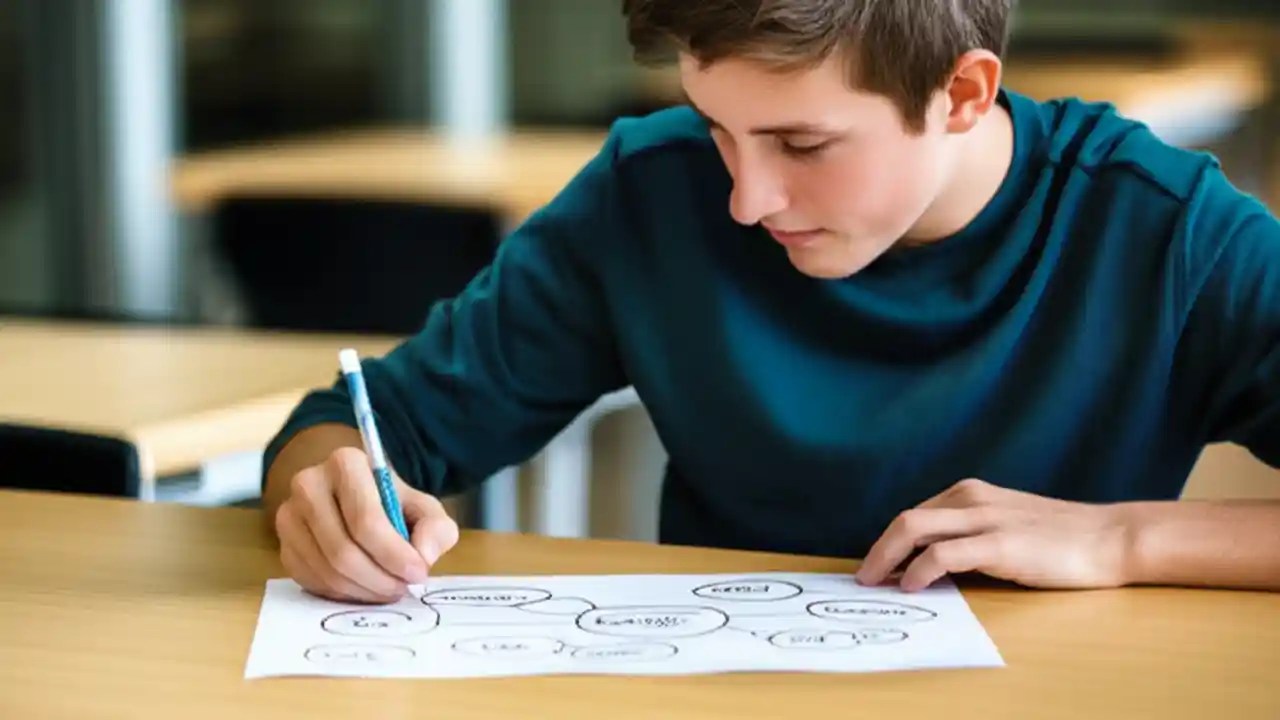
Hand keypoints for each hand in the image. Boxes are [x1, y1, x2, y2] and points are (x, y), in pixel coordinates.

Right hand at [274, 446, 459, 602]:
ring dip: (364, 590)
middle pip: (343, 551)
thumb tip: (423, 556)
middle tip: (403, 588)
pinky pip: (312, 581)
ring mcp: (288, 516)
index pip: (366, 520)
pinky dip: (343, 594)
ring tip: (388, 589)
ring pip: (326, 571)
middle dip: (380, 579)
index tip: (418, 572)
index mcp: (346, 464)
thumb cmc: (390, 502)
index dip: (394, 555)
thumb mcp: (423, 507)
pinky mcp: (283, 545)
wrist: (350, 497)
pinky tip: (365, 587)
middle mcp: (309, 485)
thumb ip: (435, 528)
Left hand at [855, 478, 1129, 591]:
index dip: (890, 542)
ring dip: (887, 558)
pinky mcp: (999, 545)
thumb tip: (930, 563)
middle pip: (905, 520)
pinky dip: (919, 569)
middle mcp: (972, 499)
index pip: (916, 516)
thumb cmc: (1061, 537)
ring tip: (876, 583)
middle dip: (878, 550)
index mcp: (971, 493)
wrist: (1110, 537)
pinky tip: (912, 585)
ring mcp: (985, 519)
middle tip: (863, 577)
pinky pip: (943, 554)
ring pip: (914, 530)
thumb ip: (970, 535)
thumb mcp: (1006, 524)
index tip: (878, 566)